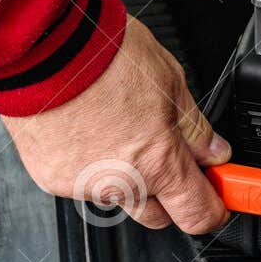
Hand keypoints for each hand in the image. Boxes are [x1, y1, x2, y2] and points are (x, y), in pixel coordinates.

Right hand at [3, 17, 230, 233]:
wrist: (43, 46)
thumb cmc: (102, 55)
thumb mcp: (170, 81)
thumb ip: (195, 127)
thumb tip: (213, 151)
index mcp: (157, 163)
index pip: (197, 213)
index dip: (213, 208)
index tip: (216, 198)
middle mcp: (120, 184)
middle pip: (157, 214)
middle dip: (168, 192)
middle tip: (166, 152)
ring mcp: (82, 184)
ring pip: (115, 194)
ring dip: (124, 174)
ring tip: (116, 126)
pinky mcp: (50, 177)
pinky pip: (80, 181)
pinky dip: (88, 163)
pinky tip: (87, 128)